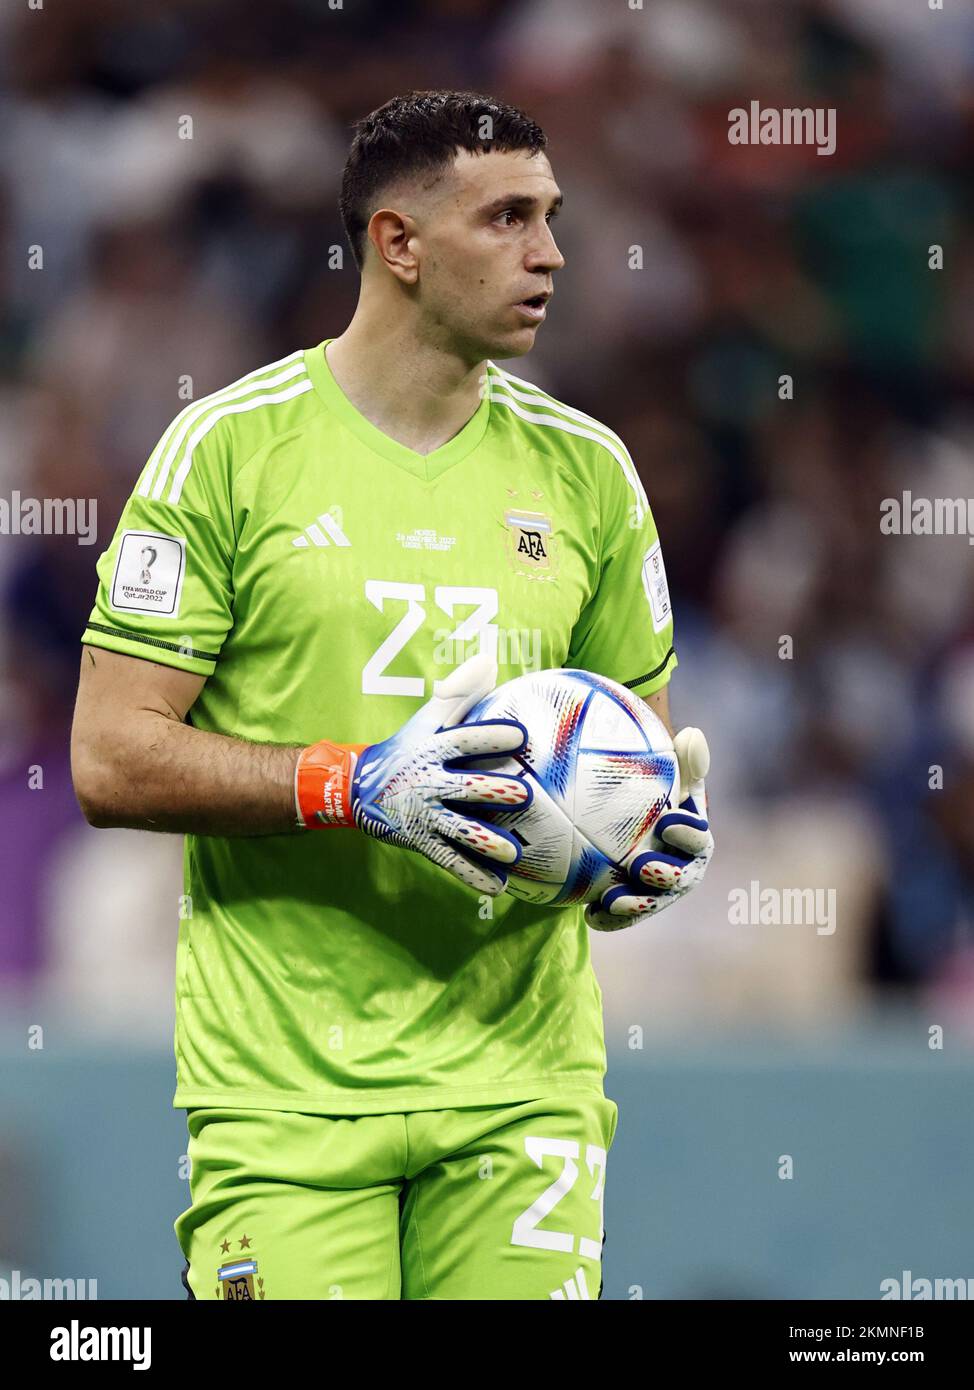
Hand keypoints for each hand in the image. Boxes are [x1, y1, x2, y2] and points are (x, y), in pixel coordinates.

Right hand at [300, 652, 531, 894]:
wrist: (357, 790)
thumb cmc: (406, 749)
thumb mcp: (426, 719)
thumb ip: (459, 692)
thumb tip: (488, 659)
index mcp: (433, 749)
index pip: (463, 740)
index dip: (490, 737)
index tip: (520, 735)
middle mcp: (430, 782)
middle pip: (466, 787)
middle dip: (494, 791)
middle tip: (523, 793)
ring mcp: (427, 815)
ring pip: (460, 830)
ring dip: (487, 842)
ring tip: (511, 851)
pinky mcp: (424, 841)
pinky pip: (451, 860)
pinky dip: (473, 874)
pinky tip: (498, 885)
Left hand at [585, 727, 712, 930]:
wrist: (625, 818)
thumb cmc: (652, 789)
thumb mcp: (666, 770)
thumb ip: (682, 758)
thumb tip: (692, 734)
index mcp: (694, 838)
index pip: (698, 838)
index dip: (688, 833)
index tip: (668, 822)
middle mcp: (682, 868)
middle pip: (678, 878)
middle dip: (662, 875)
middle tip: (639, 864)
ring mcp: (658, 891)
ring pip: (652, 902)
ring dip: (635, 904)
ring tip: (614, 899)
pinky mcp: (633, 904)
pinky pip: (623, 916)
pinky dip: (610, 918)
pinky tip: (590, 915)